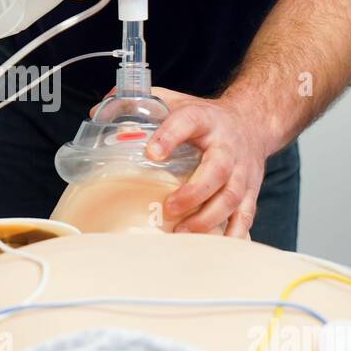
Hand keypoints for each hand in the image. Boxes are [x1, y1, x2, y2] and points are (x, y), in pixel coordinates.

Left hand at [141, 88, 272, 236]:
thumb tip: (97, 113)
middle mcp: (227, 145)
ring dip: (208, 218)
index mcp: (204, 120)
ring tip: (182, 231)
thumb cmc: (205, 118)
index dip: (170, 136)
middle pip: (219, 169)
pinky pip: (246, 215)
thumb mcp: (175, 102)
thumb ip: (138, 103)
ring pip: (233, 196)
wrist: (252, 122)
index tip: (152, 153)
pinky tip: (214, 248)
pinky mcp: (251, 190)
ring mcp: (243, 170)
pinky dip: (233, 234)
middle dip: (194, 192)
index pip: (188, 122)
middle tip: (169, 207)